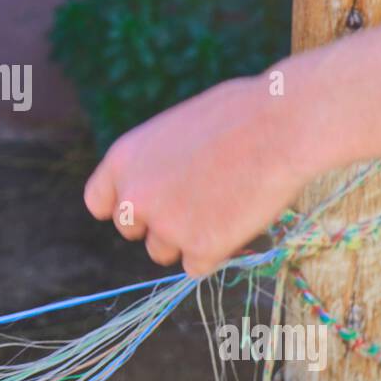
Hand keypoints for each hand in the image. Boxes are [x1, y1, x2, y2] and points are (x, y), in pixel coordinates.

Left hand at [83, 74, 317, 276]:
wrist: (281, 126)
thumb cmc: (239, 114)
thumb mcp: (177, 129)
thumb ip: (157, 163)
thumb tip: (164, 186)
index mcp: (123, 160)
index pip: (99, 203)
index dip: (123, 206)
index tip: (144, 207)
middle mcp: (135, 196)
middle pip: (131, 231)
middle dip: (157, 223)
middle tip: (196, 204)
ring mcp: (166, 226)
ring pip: (163, 252)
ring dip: (188, 239)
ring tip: (224, 206)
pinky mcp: (200, 249)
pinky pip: (197, 266)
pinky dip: (216, 251)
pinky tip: (238, 221)